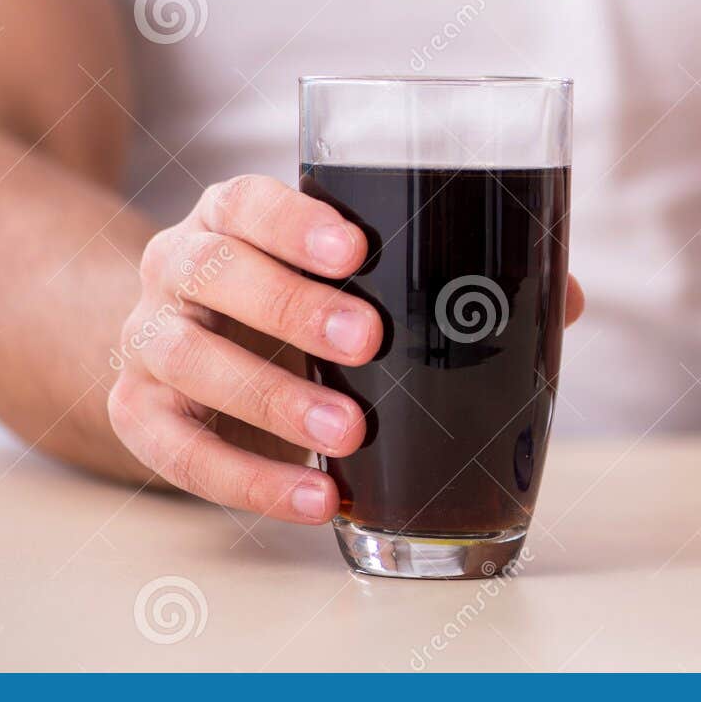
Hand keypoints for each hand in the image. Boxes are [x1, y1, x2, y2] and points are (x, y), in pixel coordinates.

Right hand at [106, 172, 589, 523]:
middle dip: (290, 308)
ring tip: (347, 436)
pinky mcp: (138, 412)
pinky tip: (314, 500)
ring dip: (269, 399)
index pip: (248, 201)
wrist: (185, 336)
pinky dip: (245, 481)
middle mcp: (177, 265)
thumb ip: (445, 275)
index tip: (356, 251)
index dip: (294, 223)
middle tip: (366, 341)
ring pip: (188, 360)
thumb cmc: (294, 295)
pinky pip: (175, 450)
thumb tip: (563, 295)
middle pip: (214, 272)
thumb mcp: (348, 271)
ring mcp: (148, 339)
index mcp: (232, 216)